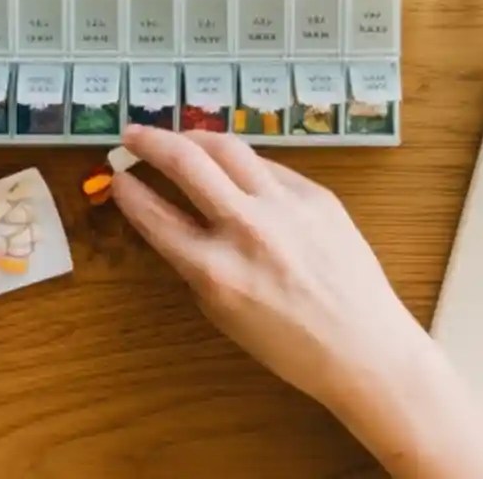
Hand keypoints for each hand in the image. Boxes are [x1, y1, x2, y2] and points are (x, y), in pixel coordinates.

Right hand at [112, 126, 482, 477]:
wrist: (364, 346)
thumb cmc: (291, 346)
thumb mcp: (223, 315)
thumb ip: (196, 265)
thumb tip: (174, 222)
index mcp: (215, 271)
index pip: (155, 216)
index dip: (129, 193)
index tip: (118, 178)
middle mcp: (247, 230)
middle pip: (186, 162)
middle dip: (150, 142)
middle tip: (132, 135)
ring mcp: (286, 205)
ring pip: (228, 147)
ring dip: (194, 136)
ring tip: (179, 137)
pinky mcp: (317, 194)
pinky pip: (268, 166)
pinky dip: (242, 163)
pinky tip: (233, 168)